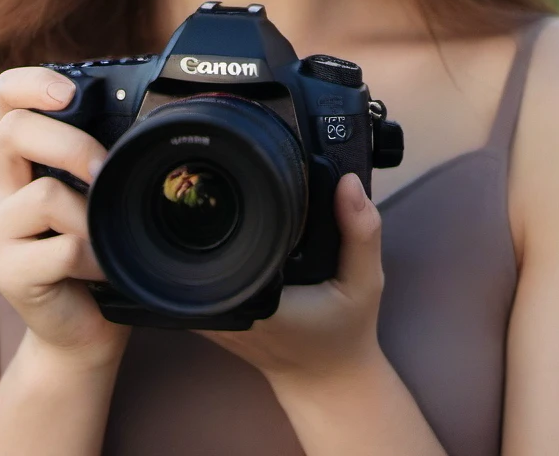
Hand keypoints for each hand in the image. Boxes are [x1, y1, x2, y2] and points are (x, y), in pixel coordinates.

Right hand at [0, 66, 129, 371]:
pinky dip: (93, 257)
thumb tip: (144, 114)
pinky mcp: (1, 271)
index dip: (35, 82)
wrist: (83, 331)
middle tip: (105, 171)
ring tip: (101, 237)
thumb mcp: (95, 192)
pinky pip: (60, 248)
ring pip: (44, 193)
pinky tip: (98, 270)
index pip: (6, 95)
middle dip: (74, 146)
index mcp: (14, 158)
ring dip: (90, 216)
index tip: (73, 95)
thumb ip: (97, 154)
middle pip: (15, 131)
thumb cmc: (95, 252)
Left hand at [195, 173, 383, 386]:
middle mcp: (228, 311)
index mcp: (261, 302)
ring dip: (205, 233)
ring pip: (193, 262)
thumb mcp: (365, 282)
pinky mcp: (211, 320)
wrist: (326, 379)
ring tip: (222, 201)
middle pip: (202, 246)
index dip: (225, 206)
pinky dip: (208, 255)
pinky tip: (222, 234)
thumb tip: (346, 181)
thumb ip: (360, 233)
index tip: (239, 179)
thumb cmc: (346, 331)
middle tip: (231, 181)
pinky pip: (197, 277)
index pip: (224, 243)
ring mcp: (213, 320)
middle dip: (214, 211)